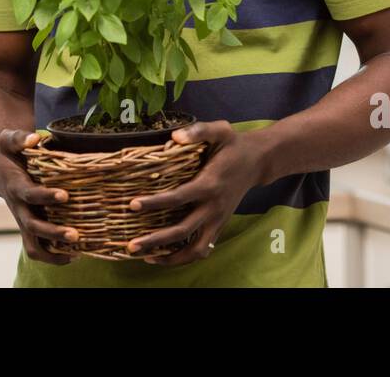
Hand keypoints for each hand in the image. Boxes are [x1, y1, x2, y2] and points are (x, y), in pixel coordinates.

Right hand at [0, 129, 80, 264]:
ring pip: (33, 243)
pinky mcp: (29, 228)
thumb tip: (35, 138)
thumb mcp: (8, 141)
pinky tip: (75, 255)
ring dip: (54, 250)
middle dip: (54, 232)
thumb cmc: (9, 154)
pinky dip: (53, 257)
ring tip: (78, 249)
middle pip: (33, 226)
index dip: (46, 196)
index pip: (29, 195)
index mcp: (15, 186)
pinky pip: (37, 249)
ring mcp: (23, 220)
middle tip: (76, 234)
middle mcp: (19, 207)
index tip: (65, 195)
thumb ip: (19, 138)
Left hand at [125, 120, 264, 265]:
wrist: (258, 161)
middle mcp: (214, 207)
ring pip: (196, 249)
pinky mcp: (220, 225)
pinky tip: (165, 256)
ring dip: (171, 258)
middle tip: (131, 245)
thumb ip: (198, 131)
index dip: (154, 203)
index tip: (132, 205)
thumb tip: (175, 136)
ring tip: (147, 258)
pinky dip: (184, 257)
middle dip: (156, 240)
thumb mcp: (220, 130)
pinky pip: (203, 249)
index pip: (178, 198)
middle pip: (182, 230)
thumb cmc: (234, 144)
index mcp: (209, 184)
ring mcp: (218, 220)